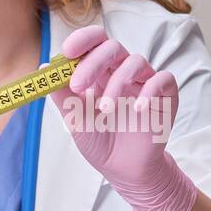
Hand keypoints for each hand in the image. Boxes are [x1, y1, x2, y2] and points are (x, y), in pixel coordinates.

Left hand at [50, 26, 197, 210]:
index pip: (95, 43)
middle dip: (93, 62)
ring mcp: (145, 83)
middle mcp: (123, 73)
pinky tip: (137, 109)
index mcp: (101, 73)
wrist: (124, 171)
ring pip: (136, 62)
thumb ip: (62, 95)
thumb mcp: (76, 120)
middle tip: (78, 86)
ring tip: (106, 109)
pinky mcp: (165, 96)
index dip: (83, 40)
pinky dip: (150, 91)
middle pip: (113, 48)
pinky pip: (163, 80)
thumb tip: (44, 67)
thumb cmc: (101, 144)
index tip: (67, 51)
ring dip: (117, 82)